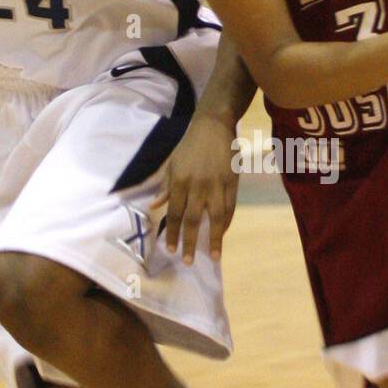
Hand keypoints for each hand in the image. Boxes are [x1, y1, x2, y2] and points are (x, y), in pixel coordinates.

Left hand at [151, 111, 238, 263]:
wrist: (213, 125)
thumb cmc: (189, 145)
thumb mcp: (172, 163)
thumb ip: (165, 186)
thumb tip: (155, 206)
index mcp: (180, 181)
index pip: (174, 213)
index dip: (172, 233)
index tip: (170, 250)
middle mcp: (198, 186)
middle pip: (193, 220)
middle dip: (189, 242)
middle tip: (188, 261)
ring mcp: (217, 185)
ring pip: (216, 218)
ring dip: (214, 239)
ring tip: (213, 256)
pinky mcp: (232, 182)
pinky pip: (230, 207)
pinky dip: (226, 223)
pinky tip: (222, 234)